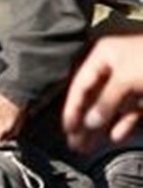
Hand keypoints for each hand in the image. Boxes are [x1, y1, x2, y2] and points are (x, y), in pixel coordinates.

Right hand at [63, 35, 142, 153]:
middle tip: (75, 141)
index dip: (72, 107)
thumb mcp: (125, 78)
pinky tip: (116, 136)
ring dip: (101, 126)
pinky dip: (123, 124)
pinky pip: (129, 111)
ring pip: (111, 107)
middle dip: (85, 121)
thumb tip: (89, 121)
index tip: (68, 128)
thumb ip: (106, 101)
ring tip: (89, 144)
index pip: (80, 84)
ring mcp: (132, 81)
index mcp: (104, 55)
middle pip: (94, 97)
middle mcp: (115, 67)